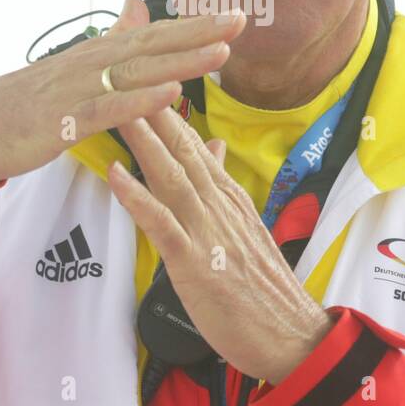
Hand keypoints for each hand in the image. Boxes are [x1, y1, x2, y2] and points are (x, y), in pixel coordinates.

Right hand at [0, 0, 245, 181]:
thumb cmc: (28, 101)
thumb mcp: (74, 65)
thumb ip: (110, 38)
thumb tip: (135, 4)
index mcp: (98, 54)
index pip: (155, 35)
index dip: (195, 26)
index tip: (236, 16)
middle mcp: (92, 63)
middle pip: (153, 45)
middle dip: (199, 33)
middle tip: (240, 21)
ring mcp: (78, 89)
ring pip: (137, 72)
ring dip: (180, 61)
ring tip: (219, 53)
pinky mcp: (64, 119)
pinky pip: (108, 109)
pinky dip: (141, 101)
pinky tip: (169, 94)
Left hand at [107, 99, 334, 383]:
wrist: (291, 337)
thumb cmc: (260, 288)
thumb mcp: (242, 225)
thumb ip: (221, 183)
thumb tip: (211, 144)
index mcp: (225, 195)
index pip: (191, 141)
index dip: (164, 106)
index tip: (140, 74)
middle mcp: (217, 204)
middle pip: (179, 147)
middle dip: (149, 107)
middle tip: (121, 68)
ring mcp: (208, 231)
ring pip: (170, 175)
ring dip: (140, 138)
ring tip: (113, 104)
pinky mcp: (197, 263)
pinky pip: (162, 225)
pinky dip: (138, 198)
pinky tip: (116, 175)